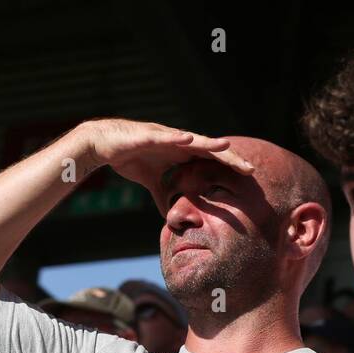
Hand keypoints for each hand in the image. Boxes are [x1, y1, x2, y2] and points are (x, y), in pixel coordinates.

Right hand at [78, 119, 252, 197]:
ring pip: (193, 140)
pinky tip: (190, 139)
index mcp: (181, 152)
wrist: (103, 144)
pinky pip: (165, 137)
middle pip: (210, 148)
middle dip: (230, 157)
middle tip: (250, 168)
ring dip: (210, 143)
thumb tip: (170, 216)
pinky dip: (177, 138)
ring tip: (228, 146)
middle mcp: (178, 142)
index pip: (211, 159)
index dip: (230, 165)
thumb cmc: (129, 157)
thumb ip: (162, 196)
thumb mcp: (150, 183)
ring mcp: (165, 136)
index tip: (248, 175)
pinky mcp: (148, 136)